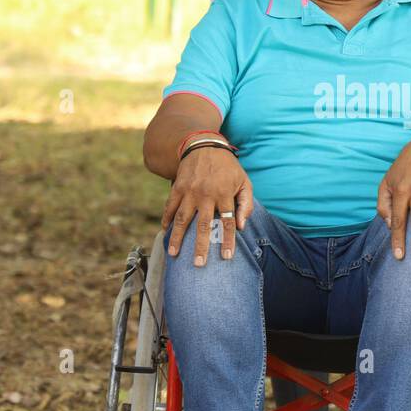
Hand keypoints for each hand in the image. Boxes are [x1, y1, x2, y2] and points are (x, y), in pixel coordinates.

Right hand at [162, 148, 253, 264]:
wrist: (204, 145)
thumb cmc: (228, 167)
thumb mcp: (244, 181)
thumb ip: (245, 203)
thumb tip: (242, 226)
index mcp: (224, 194)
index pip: (228, 222)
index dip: (227, 241)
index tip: (226, 257)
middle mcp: (206, 194)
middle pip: (203, 226)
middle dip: (200, 247)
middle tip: (198, 264)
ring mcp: (189, 191)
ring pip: (182, 219)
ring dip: (177, 238)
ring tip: (173, 254)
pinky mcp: (177, 187)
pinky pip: (170, 207)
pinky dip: (166, 220)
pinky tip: (164, 233)